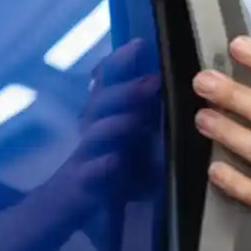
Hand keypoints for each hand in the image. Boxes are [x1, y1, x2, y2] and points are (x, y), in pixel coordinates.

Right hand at [46, 40, 160, 212]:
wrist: (66, 206)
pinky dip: (101, 167)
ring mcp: (84, 155)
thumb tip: (184, 101)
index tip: (140, 44)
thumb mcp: (132, 141)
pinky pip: (89, 173)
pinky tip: (114, 162)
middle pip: (101, 103)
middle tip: (152, 82)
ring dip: (115, 125)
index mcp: (103, 115)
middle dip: (127, 91)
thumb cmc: (107, 171)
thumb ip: (150, 123)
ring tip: (135, 120)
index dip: (120, 62)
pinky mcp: (81, 183)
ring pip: (94, 134)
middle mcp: (91, 128)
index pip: (107, 81)